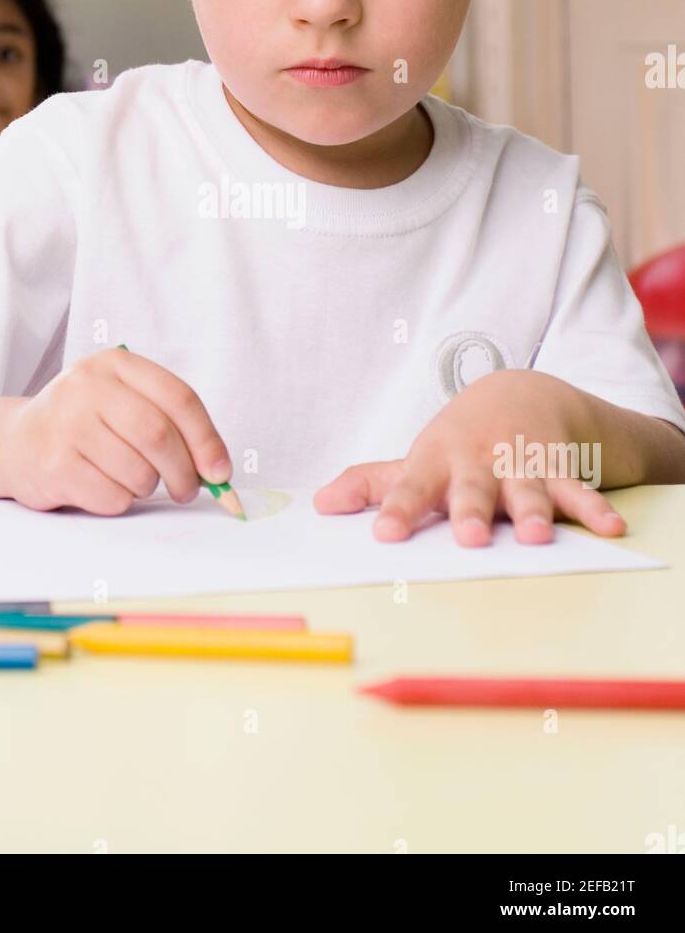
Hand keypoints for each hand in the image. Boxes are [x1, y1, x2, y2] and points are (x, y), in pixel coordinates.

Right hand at [0, 347, 231, 515]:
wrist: (16, 442)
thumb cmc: (84, 424)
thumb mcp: (122, 401)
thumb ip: (169, 423)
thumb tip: (218, 469)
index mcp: (114, 364)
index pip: (179, 398)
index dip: (207, 439)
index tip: (220, 470)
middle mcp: (86, 386)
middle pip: (159, 436)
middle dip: (184, 472)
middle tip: (187, 490)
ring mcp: (66, 423)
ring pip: (138, 471)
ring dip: (147, 487)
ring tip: (132, 480)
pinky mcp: (53, 464)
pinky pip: (112, 497)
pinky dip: (120, 502)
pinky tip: (102, 487)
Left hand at [314, 368, 627, 544]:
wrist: (523, 395)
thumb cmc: (459, 442)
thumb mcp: (419, 458)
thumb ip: (373, 484)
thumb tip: (320, 504)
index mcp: (437, 463)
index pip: (411, 490)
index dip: (397, 512)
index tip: (385, 537)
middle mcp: (478, 462)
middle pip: (472, 490)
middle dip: (471, 511)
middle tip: (470, 537)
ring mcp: (520, 464)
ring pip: (527, 490)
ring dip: (532, 511)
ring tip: (535, 536)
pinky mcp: (560, 467)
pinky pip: (579, 490)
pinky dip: (595, 507)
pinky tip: (612, 528)